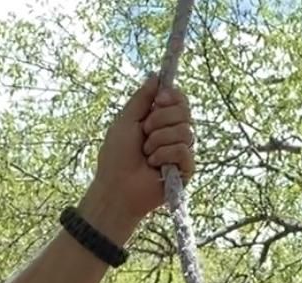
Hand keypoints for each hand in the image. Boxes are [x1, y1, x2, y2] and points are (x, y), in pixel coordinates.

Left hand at [83, 76, 195, 240]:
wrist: (116, 187)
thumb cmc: (116, 156)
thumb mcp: (126, 120)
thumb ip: (142, 98)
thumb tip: (156, 75)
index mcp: (161, 121)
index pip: (180, 100)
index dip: (172, 96)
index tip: (158, 101)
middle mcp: (173, 134)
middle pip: (185, 111)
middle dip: (161, 119)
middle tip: (145, 132)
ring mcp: (181, 152)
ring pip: (185, 131)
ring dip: (159, 140)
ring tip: (146, 153)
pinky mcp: (186, 170)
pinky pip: (184, 151)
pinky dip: (165, 155)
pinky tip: (154, 164)